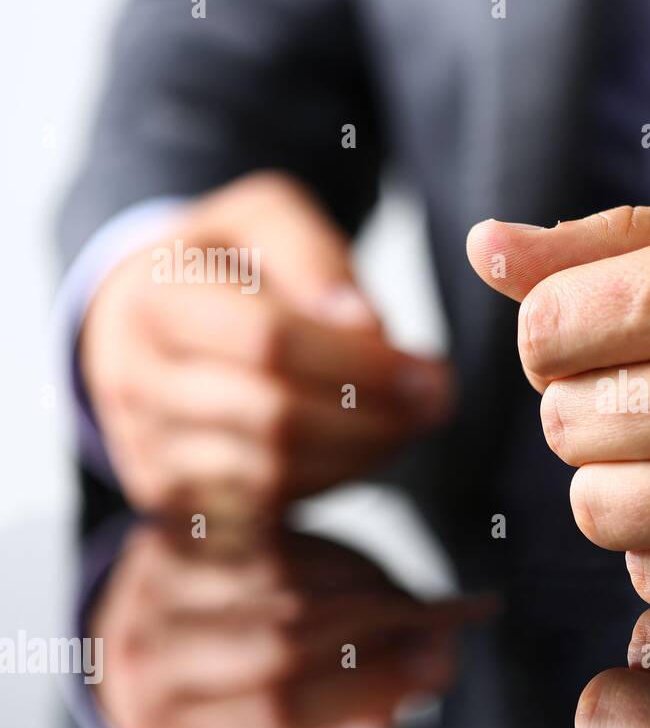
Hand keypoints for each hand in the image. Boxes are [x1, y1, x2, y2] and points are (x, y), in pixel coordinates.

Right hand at [82, 171, 452, 521]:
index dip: (358, 362)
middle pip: (274, 418)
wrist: (145, 313)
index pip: (268, 341)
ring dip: (360, 455)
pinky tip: (365, 447)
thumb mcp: (266, 219)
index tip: (425, 369)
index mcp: (157, 298)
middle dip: (372, 417)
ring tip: (408, 422)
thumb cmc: (223, 261)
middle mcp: (137, 379)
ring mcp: (148, 445)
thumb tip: (360, 323)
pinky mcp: (171, 494)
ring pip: (273, 473)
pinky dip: (328, 482)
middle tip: (435, 404)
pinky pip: (264, 507)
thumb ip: (314, 257)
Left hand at [90, 523, 487, 727]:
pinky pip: (274, 538)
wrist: (150, 664)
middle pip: (284, 639)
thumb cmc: (229, 727)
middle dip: (379, 629)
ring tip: (402, 612)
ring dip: (364, 589)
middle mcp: (144, 663)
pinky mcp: (168, 537)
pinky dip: (335, 559)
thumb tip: (381, 718)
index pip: (280, 711)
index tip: (436, 671)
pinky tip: (361, 581)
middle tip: (439, 632)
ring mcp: (150, 593)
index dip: (369, 687)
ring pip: (286, 579)